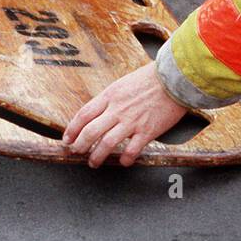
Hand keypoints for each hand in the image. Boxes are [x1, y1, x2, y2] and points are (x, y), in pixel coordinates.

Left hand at [63, 63, 186, 167]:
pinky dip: (124, 159)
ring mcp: (132, 121)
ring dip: (97, 156)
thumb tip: (96, 114)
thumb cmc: (149, 79)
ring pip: (106, 144)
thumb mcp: (122, 84)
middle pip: (90, 131)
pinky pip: (131, 150)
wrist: (173, 78)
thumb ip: (109, 99)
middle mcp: (117, 109)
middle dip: (79, 146)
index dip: (72, 129)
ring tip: (93, 162)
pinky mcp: (147, 131)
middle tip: (76, 152)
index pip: (84, 114)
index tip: (67, 139)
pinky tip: (123, 161)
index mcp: (110, 95)